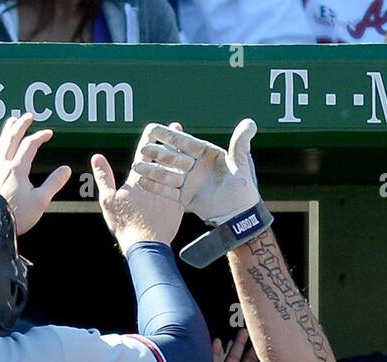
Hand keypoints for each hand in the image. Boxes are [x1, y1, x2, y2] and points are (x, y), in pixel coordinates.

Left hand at [0, 113, 70, 235]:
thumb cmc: (17, 214)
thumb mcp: (41, 200)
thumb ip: (54, 183)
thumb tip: (66, 169)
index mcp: (17, 168)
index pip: (29, 145)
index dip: (40, 136)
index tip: (49, 133)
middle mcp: (3, 164)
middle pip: (11, 137)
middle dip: (21, 125)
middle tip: (28, 116)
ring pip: (1, 142)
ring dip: (8, 130)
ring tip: (12, 122)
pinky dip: (0, 143)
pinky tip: (0, 144)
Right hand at [93, 123, 188, 254]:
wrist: (146, 245)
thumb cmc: (124, 224)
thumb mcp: (108, 200)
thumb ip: (104, 176)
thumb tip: (97, 157)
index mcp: (139, 178)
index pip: (144, 152)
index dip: (148, 138)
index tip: (152, 126)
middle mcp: (157, 182)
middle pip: (165, 156)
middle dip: (170, 140)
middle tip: (176, 127)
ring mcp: (170, 192)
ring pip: (178, 168)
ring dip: (182, 155)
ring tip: (187, 144)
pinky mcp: (179, 204)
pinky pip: (186, 186)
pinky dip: (189, 176)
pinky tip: (193, 170)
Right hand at [135, 118, 260, 225]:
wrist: (241, 215)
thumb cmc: (244, 188)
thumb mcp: (242, 163)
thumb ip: (240, 143)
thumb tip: (250, 122)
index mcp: (206, 154)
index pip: (184, 142)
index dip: (169, 136)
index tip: (153, 129)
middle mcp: (195, 166)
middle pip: (173, 157)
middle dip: (157, 154)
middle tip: (142, 150)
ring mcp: (189, 182)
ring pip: (168, 174)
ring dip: (152, 170)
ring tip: (136, 167)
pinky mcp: (186, 197)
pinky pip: (168, 192)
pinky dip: (156, 188)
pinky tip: (142, 183)